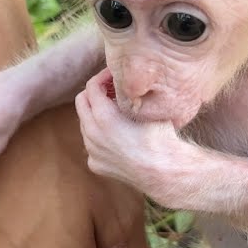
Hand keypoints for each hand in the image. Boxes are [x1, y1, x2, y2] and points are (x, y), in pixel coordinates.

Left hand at [74, 68, 183, 196]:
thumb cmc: (161, 137)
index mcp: (103, 116)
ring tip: (116, 113)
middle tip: (112, 90)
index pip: (92, 86)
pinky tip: (118, 137)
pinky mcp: (95, 164)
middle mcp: (92, 134)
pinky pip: (92, 144)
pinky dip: (100, 137)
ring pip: (85, 124)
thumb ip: (130, 94)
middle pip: (82, 102)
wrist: (165, 172)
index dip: (103, 76)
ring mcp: (91, 151)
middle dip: (95, 93)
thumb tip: (128, 81)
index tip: (113, 75)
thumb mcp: (147, 108)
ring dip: (96, 115)